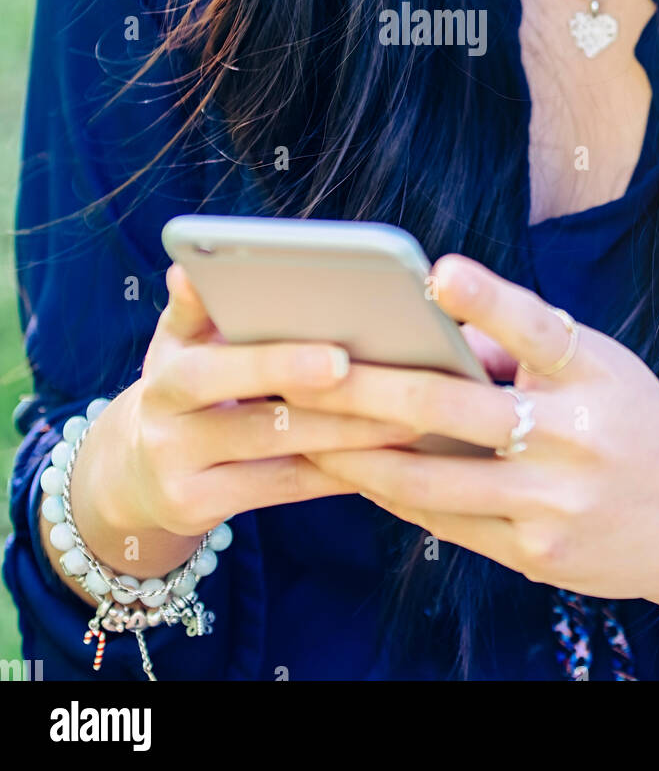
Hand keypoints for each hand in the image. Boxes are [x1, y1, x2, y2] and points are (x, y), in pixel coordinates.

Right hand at [50, 264, 418, 591]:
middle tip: (396, 390)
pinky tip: (384, 457)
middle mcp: (165, 428)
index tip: (337, 355)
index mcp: (165, 374)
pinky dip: (335, 473)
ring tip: (408, 420)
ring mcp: (179, 475)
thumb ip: (194, 308)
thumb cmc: (181, 386)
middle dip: (328, 406)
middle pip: (254, 419)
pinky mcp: (199, 508)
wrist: (132, 468)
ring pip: (278, 456)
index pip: (216, 369)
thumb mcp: (175, 343)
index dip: (275, 363)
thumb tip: (188, 267)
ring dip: (347, 438)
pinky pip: (282, 489)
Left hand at [297, 254, 658, 617]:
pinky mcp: (537, 555)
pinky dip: (393, 495)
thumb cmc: (637, 425)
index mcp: (593, 373)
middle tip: (300, 369)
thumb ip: (522, 348)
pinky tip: (352, 474)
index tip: (438, 271)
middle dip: (366, 390)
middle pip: (453, 409)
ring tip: (300, 430)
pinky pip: (445, 522)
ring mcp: (553, 503)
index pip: (536, 327)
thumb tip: (430, 329)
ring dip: (356, 455)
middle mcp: (573, 438)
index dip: (487, 297)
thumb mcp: (602, 368)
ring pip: (430, 480)